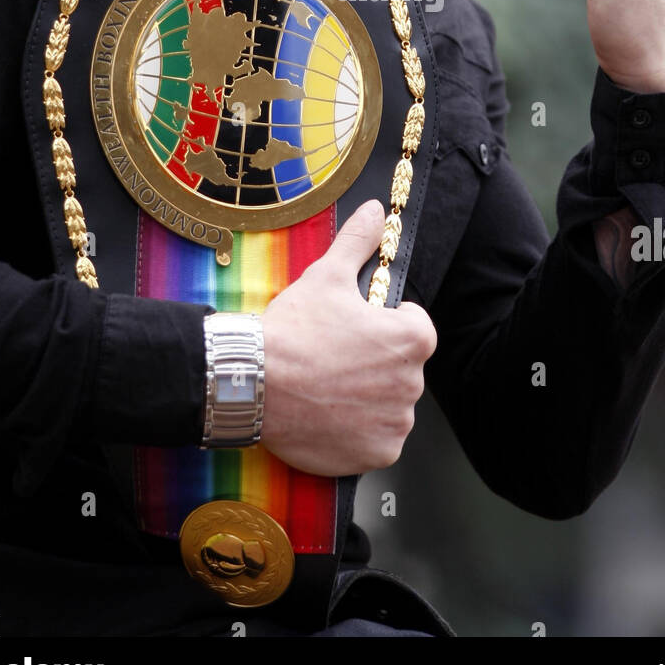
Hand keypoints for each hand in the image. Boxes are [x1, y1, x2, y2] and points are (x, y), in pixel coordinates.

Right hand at [259, 199, 436, 474]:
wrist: (251, 382)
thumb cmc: (293, 329)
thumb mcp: (326, 276)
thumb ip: (358, 242)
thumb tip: (375, 211)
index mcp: (412, 338)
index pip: (413, 327)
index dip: (382, 324)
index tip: (352, 329)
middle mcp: (413, 383)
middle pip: (400, 368)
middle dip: (374, 363)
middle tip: (334, 358)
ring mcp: (395, 423)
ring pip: (389, 404)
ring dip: (367, 398)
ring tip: (327, 387)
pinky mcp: (377, 453)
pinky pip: (377, 440)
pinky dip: (358, 432)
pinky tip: (329, 416)